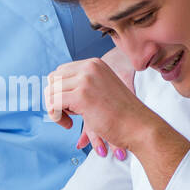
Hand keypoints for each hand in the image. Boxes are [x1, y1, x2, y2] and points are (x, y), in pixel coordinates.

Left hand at [44, 56, 158, 155]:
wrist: (139, 126)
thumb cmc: (121, 114)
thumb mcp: (101, 90)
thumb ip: (81, 86)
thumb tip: (50, 91)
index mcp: (94, 64)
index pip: (61, 71)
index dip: (59, 90)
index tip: (68, 106)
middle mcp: (89, 67)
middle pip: (53, 79)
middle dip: (54, 98)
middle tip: (67, 115)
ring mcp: (86, 80)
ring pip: (51, 91)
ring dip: (55, 108)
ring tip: (69, 121)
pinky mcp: (81, 96)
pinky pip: (54, 103)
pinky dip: (56, 116)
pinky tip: (69, 124)